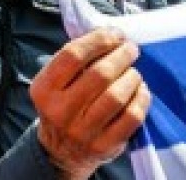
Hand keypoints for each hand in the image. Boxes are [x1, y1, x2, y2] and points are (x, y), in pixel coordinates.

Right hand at [30, 28, 150, 178]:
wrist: (61, 151)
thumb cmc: (63, 104)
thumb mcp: (55, 81)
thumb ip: (77, 58)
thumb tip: (111, 34)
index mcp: (44, 89)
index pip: (73, 55)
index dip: (99, 40)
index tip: (115, 34)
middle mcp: (60, 111)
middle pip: (99, 74)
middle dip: (121, 55)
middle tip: (131, 49)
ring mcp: (82, 132)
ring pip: (117, 96)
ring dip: (132, 77)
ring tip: (134, 72)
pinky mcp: (104, 146)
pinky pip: (131, 117)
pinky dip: (141, 98)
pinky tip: (140, 90)